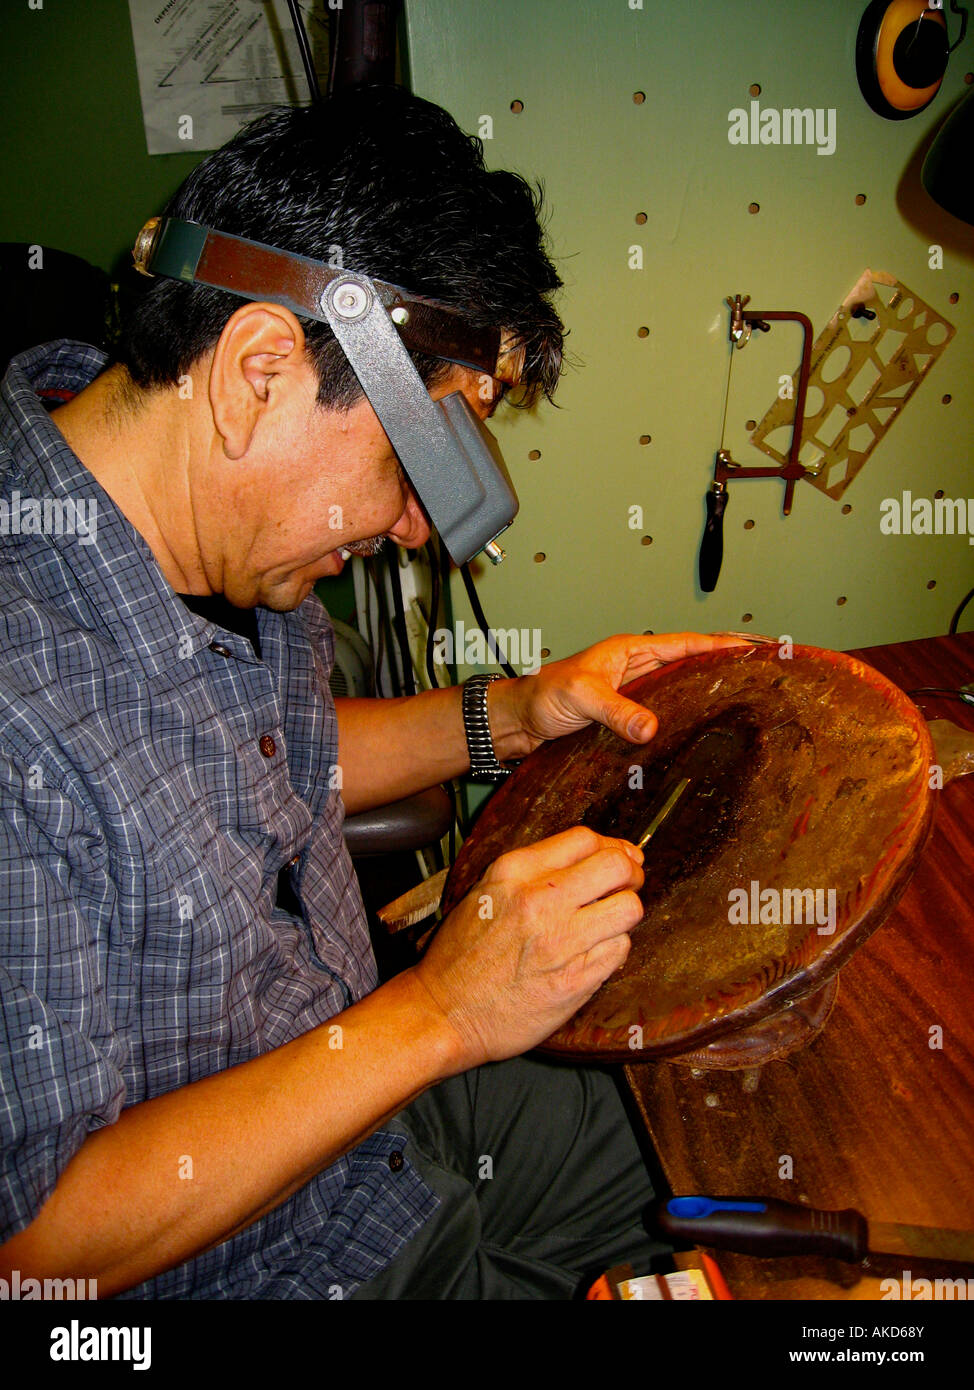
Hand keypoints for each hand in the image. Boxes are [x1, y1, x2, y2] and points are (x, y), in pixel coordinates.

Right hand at [411, 827, 644, 1067]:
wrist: (445, 1011)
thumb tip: (593, 856)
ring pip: (628, 907)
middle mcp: (540, 899)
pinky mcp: (577, 978)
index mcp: (515, 872)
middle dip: (630, 874)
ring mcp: (561, 939)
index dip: (611, 846)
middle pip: (616, 866)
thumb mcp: (487, 891)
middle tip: (626, 887)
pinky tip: (593, 954)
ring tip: (608, 924)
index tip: (618, 858)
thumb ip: (534, 870)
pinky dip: (614, 949)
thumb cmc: (462, 955)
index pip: (584, 839)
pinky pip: (620, 949)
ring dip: (624, 914)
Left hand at [501, 631, 748, 753]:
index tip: (753, 646)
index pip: (686, 644)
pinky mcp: (624, 719)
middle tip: (760, 675)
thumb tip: (650, 727)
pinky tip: (697, 735)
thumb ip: (615, 710)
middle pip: (690, 665)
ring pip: (678, 691)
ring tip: (741, 705)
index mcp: (630, 652)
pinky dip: (681, 722)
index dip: (721, 644)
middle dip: (723, 667)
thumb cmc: (540, 695)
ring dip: (705, 695)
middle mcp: (634, 671)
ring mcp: (631, 695)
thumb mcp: (581, 696)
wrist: (516, 722)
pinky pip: (662, 717)